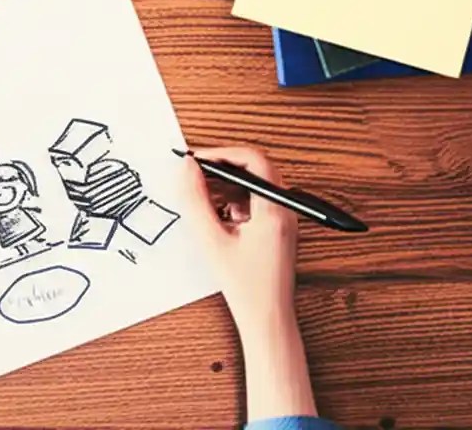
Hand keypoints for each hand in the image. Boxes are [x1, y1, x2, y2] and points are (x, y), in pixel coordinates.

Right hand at [178, 146, 315, 420]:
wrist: (267, 317)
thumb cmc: (245, 285)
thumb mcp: (211, 240)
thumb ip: (196, 200)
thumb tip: (187, 168)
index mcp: (274, 209)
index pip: (252, 159)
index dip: (221, 153)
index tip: (197, 160)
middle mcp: (284, 209)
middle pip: (254, 169)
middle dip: (221, 169)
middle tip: (194, 175)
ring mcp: (283, 219)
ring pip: (253, 185)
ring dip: (226, 187)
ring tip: (202, 203)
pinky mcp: (277, 228)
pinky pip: (255, 202)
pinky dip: (233, 203)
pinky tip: (216, 221)